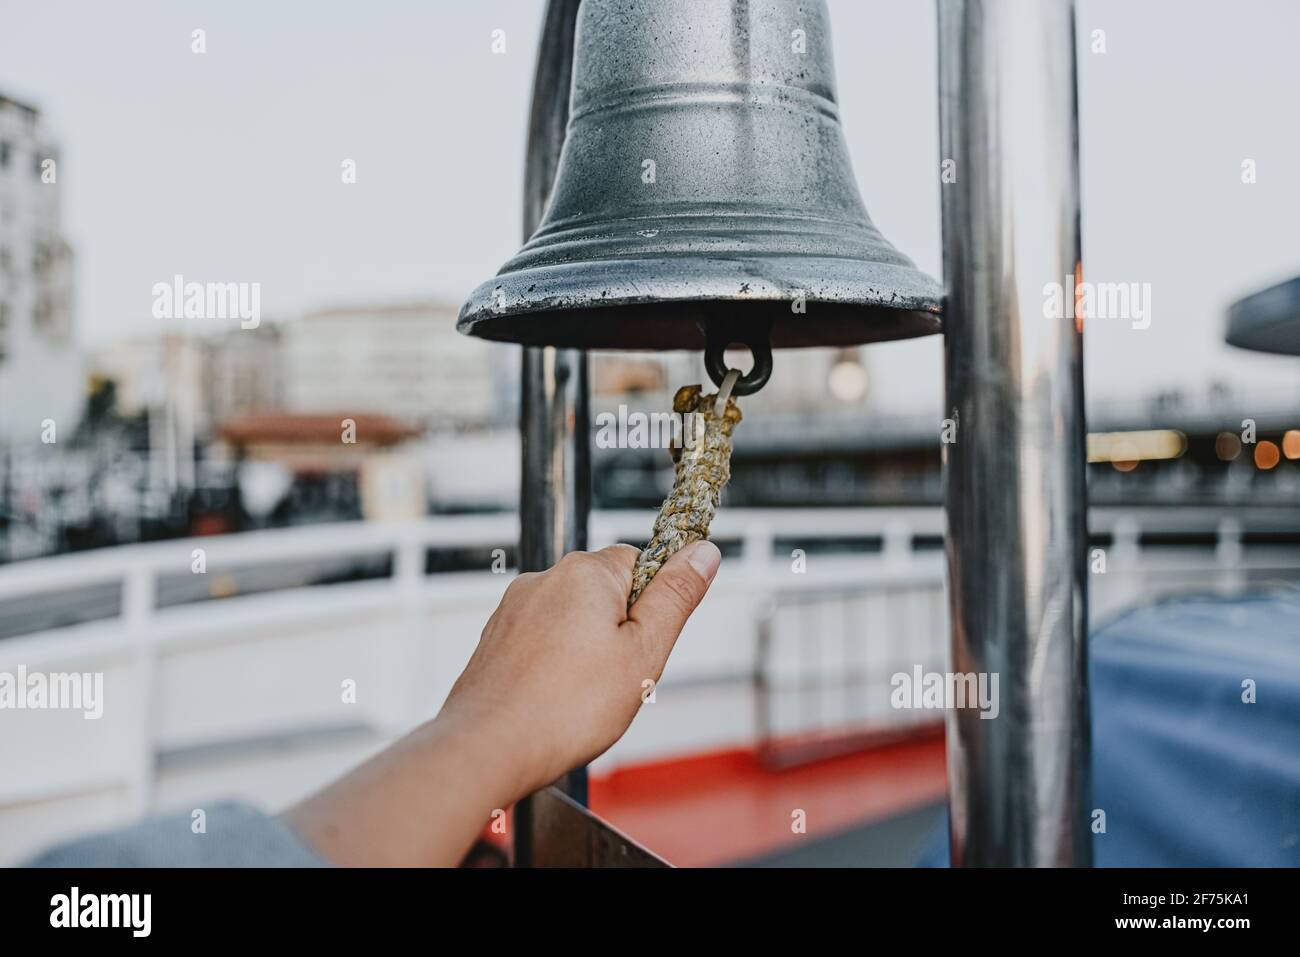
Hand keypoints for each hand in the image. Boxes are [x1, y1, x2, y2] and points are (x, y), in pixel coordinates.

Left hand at [442, 540, 721, 795]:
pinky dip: (555, 665)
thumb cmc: (566, 708)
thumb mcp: (645, 651)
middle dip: (620, 632)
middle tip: (618, 678)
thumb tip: (703, 551)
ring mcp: (515, 609)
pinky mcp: (497, 639)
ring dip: (586, 650)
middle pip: (605, 593)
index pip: (641, 561)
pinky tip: (555, 699)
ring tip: (582, 696)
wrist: (488, 748)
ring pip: (573, 620)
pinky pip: (542, 642)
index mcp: (585, 572)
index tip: (647, 643)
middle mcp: (544, 580)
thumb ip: (676, 595)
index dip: (653, 605)